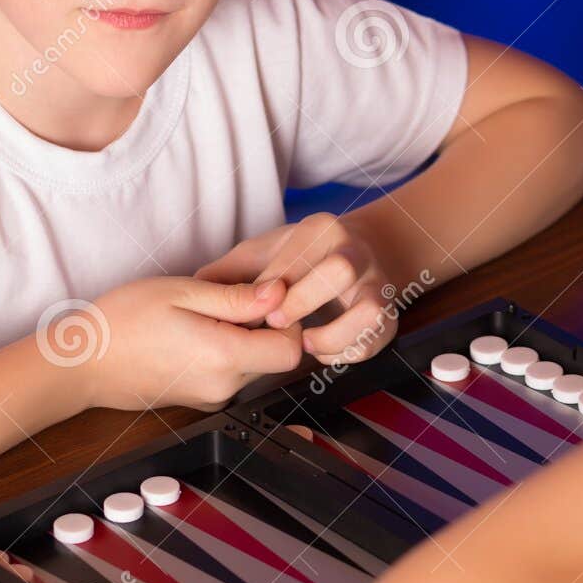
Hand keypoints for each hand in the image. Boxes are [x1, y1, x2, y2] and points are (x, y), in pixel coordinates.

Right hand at [82, 274, 304, 412]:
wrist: (83, 363)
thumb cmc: (122, 322)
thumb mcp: (181, 293)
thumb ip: (237, 297)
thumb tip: (279, 294)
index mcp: (223, 358)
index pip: (291, 350)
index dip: (287, 320)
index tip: (264, 298)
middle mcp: (223, 387)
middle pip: (274, 358)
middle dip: (264, 326)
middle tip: (229, 299)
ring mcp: (211, 398)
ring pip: (253, 366)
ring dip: (243, 338)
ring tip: (203, 315)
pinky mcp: (199, 400)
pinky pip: (229, 375)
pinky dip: (224, 352)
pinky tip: (193, 334)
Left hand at [195, 211, 398, 365]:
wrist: (361, 251)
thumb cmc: (301, 257)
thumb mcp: (260, 253)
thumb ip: (228, 272)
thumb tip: (194, 289)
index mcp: (320, 230)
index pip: (299, 253)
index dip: (275, 285)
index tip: (256, 309)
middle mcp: (354, 252)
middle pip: (340, 269)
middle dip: (305, 301)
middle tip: (281, 323)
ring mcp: (376, 284)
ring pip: (370, 309)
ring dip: (335, 334)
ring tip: (307, 343)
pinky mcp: (388, 316)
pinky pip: (376, 339)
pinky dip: (347, 352)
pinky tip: (322, 351)